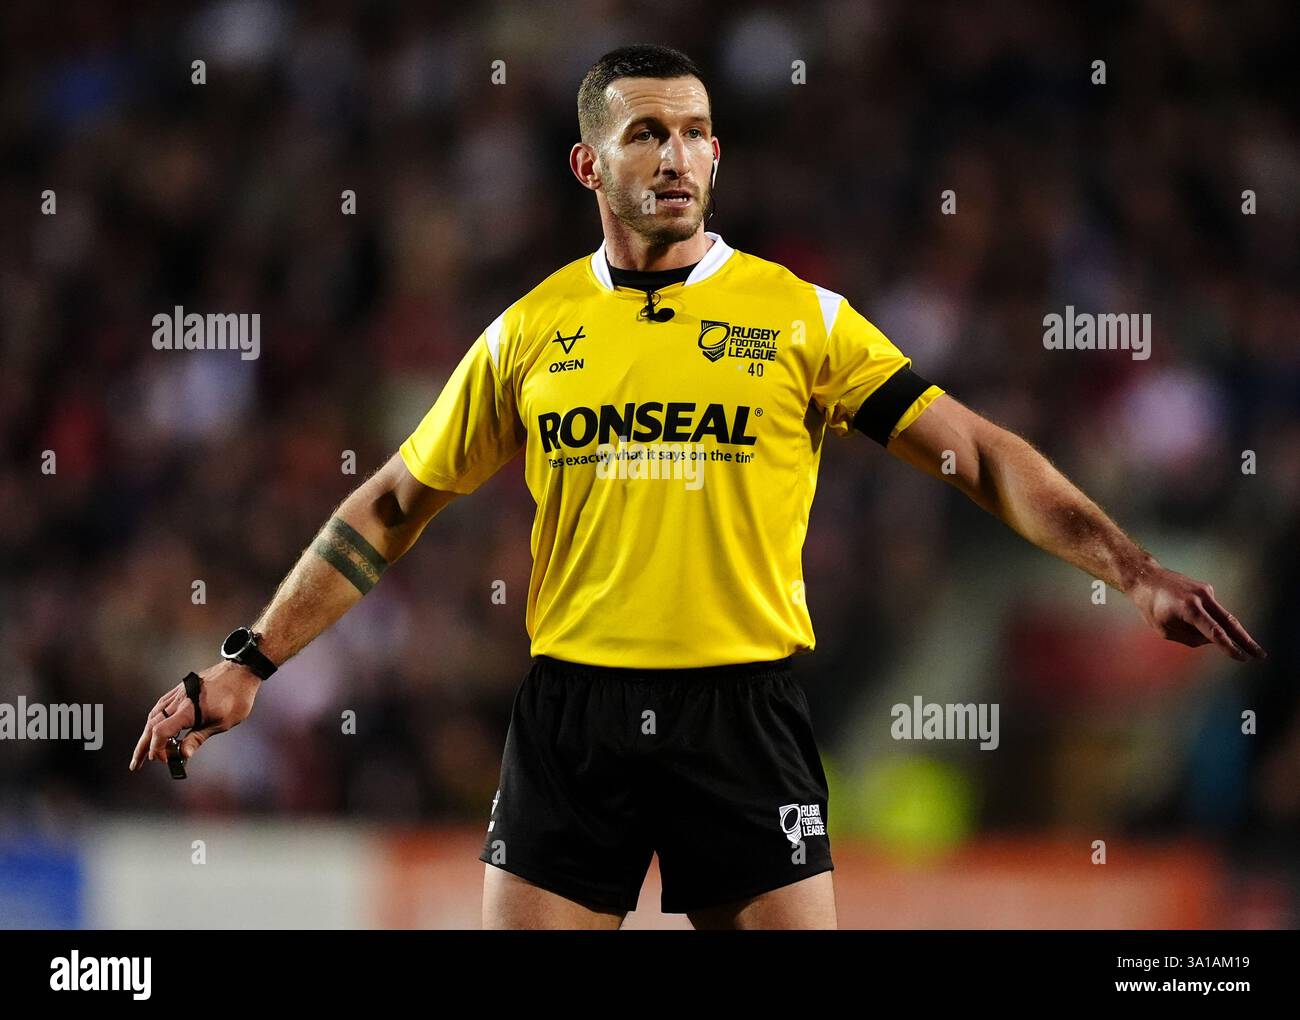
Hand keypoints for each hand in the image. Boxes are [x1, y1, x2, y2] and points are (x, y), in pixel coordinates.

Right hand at [129, 660, 261, 770]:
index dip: (158, 748)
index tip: (163, 759)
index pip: (161, 732)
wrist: (241, 671)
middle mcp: (178, 701)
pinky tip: (154, 729)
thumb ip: (198, 738)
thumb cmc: (236, 697)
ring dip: (146, 734)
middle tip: (136, 765)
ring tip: (143, 751)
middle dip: (142, 747)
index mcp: (188, 710)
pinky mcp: (180, 689)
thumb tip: (182, 755)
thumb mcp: (222, 723)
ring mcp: (178, 694)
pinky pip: (161, 706)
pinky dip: (154, 720)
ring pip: (154, 716)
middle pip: (152, 725)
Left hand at [1129, 567, 1266, 661]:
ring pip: (1223, 616)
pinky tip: (1189, 618)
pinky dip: (1209, 620)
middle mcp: (1201, 597)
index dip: (1229, 647)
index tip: (1242, 658)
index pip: (1214, 632)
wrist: (1146, 578)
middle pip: (1229, 622)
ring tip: (1241, 647)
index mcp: (1189, 608)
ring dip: (1231, 633)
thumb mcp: (1166, 630)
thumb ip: (1191, 638)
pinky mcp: (1206, 589)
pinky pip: (1211, 610)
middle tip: (1260, 655)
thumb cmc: (1151, 607)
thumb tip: (1213, 640)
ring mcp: (1205, 591)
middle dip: (1245, 640)